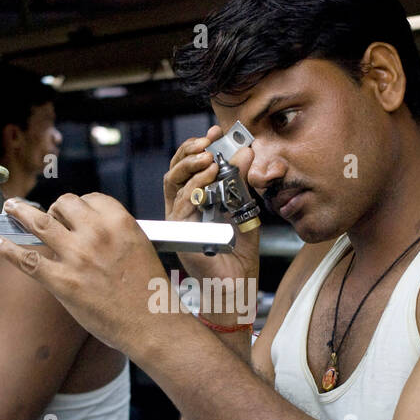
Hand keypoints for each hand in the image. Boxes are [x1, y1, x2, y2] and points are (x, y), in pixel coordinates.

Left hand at [0, 193, 188, 359]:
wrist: (152, 324)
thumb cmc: (149, 291)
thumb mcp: (139, 247)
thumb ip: (114, 234)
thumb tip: (88, 229)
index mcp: (120, 222)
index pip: (90, 198)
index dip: (79, 206)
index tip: (72, 212)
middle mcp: (96, 233)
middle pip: (63, 204)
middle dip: (54, 209)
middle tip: (48, 216)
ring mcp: (77, 256)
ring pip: (39, 223)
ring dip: (20, 212)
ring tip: (11, 208)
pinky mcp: (62, 282)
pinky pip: (27, 259)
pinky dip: (8, 250)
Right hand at [163, 126, 260, 314]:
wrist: (237, 286)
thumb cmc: (238, 254)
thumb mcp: (245, 209)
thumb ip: (243, 182)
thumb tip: (245, 152)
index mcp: (194, 202)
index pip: (187, 168)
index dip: (196, 148)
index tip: (214, 133)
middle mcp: (181, 211)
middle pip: (173, 172)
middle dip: (189, 152)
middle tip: (207, 142)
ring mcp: (179, 223)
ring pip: (173, 186)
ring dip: (191, 168)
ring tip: (209, 159)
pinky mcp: (181, 236)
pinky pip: (181, 207)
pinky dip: (194, 190)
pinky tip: (209, 180)